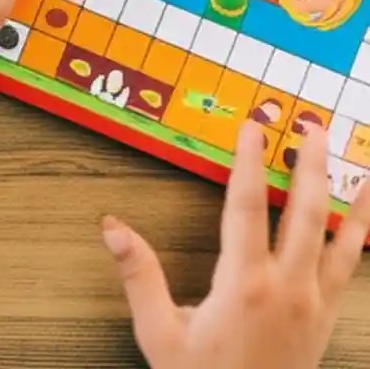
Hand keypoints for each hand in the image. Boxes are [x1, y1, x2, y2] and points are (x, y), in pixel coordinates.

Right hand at [105, 121, 369, 368]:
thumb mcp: (160, 333)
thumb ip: (139, 276)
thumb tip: (113, 228)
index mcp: (245, 285)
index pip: (246, 207)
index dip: (248, 162)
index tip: (252, 129)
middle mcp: (288, 288)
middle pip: (304, 211)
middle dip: (308, 164)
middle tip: (311, 126)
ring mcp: (314, 302)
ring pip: (340, 235)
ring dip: (345, 193)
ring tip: (354, 159)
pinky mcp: (327, 316)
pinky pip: (352, 265)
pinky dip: (360, 234)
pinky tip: (363, 215)